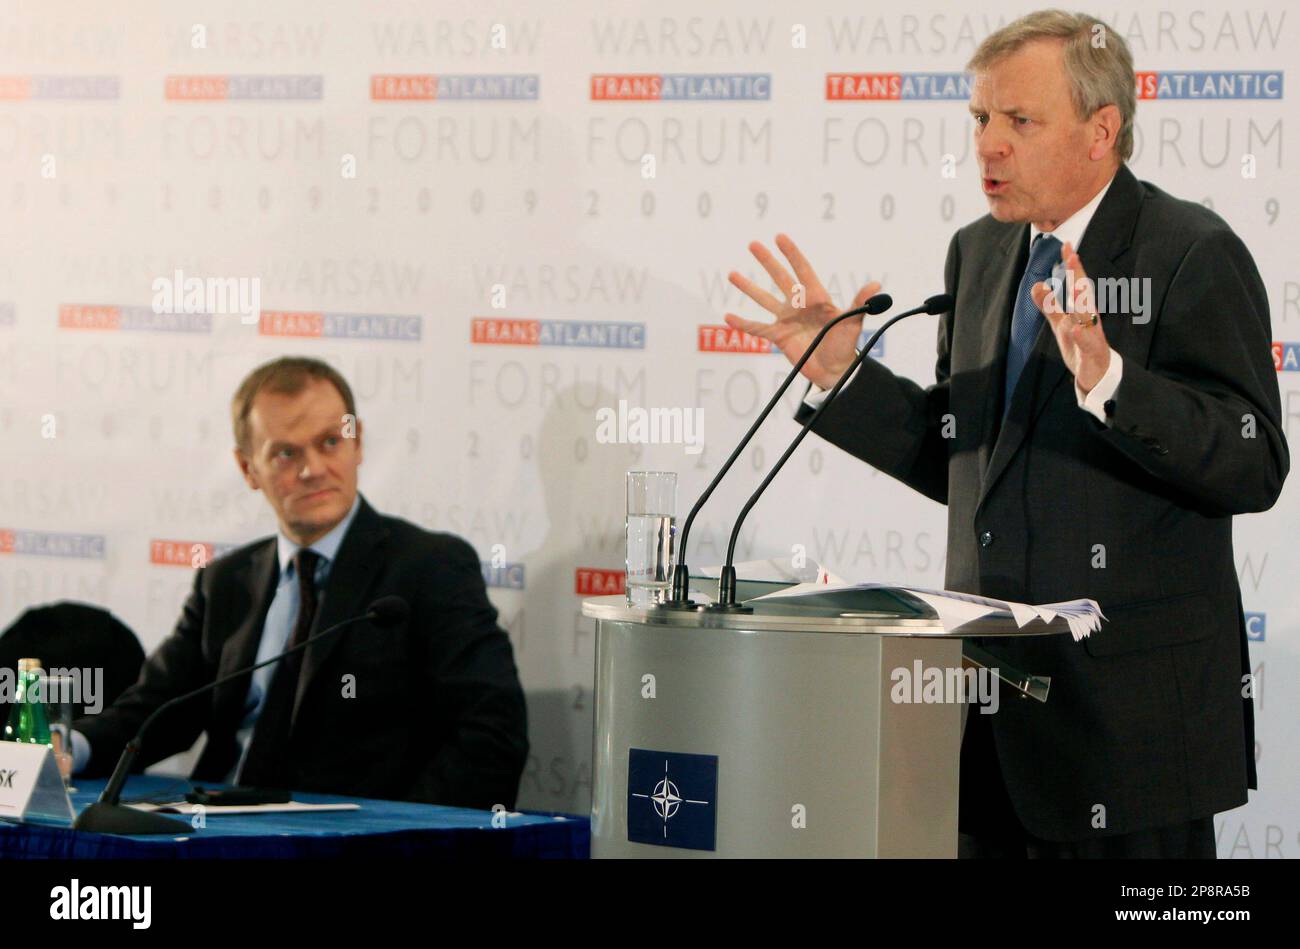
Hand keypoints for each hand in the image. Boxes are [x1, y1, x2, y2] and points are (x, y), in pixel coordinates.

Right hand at [725, 234, 881, 389]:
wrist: (834, 371)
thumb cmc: (845, 345)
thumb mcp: (852, 323)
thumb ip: (859, 303)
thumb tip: (876, 286)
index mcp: (816, 298)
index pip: (802, 270)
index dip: (792, 254)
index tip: (780, 237)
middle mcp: (799, 305)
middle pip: (780, 278)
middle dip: (767, 261)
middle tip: (753, 244)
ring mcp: (787, 319)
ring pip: (764, 298)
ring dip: (749, 287)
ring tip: (733, 274)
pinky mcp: (779, 336)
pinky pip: (757, 328)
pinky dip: (743, 323)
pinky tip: (728, 316)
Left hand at [1030, 241, 1110, 392]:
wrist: (1096, 374)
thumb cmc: (1080, 345)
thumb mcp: (1060, 324)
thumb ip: (1050, 305)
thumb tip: (1037, 285)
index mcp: (1082, 310)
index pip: (1077, 284)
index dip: (1072, 266)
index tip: (1066, 245)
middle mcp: (1089, 318)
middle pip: (1084, 294)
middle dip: (1078, 275)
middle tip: (1073, 255)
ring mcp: (1093, 335)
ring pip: (1088, 317)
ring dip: (1082, 302)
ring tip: (1075, 286)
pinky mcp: (1093, 353)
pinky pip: (1088, 344)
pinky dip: (1082, 336)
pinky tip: (1075, 328)